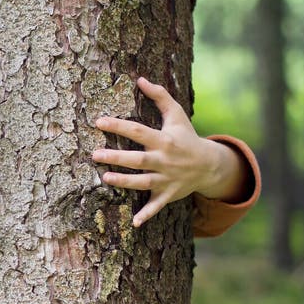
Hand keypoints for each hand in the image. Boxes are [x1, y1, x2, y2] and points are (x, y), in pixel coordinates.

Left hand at [92, 77, 248, 226]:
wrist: (209, 164)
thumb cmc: (186, 136)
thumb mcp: (177, 114)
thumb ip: (159, 96)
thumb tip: (140, 79)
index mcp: (164, 140)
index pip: (138, 131)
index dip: (119, 126)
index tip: (99, 121)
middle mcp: (164, 160)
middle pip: (138, 159)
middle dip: (117, 158)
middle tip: (95, 154)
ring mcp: (166, 179)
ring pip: (143, 182)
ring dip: (125, 182)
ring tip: (105, 179)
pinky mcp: (168, 194)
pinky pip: (156, 206)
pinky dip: (147, 215)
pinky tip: (134, 224)